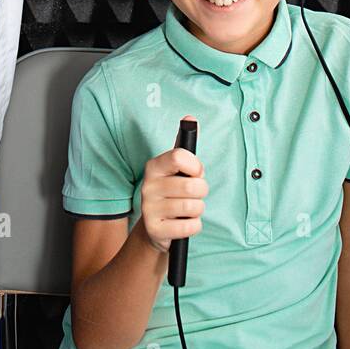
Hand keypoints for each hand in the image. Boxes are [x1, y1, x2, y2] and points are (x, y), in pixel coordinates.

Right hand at [139, 125, 206, 253]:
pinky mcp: (155, 230)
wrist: (155, 228)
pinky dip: (194, 226)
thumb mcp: (176, 170)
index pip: (179, 157)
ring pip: (194, 207)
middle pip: (192, 186)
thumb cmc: (172, 193)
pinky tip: (183, 223)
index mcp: (154, 166)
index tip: (195, 173)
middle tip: (194, 195)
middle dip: (201, 192)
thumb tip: (190, 118)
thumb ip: (184, 147)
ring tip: (187, 209)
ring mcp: (149, 209)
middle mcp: (148, 186)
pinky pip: (191, 227)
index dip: (196, 166)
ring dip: (198, 210)